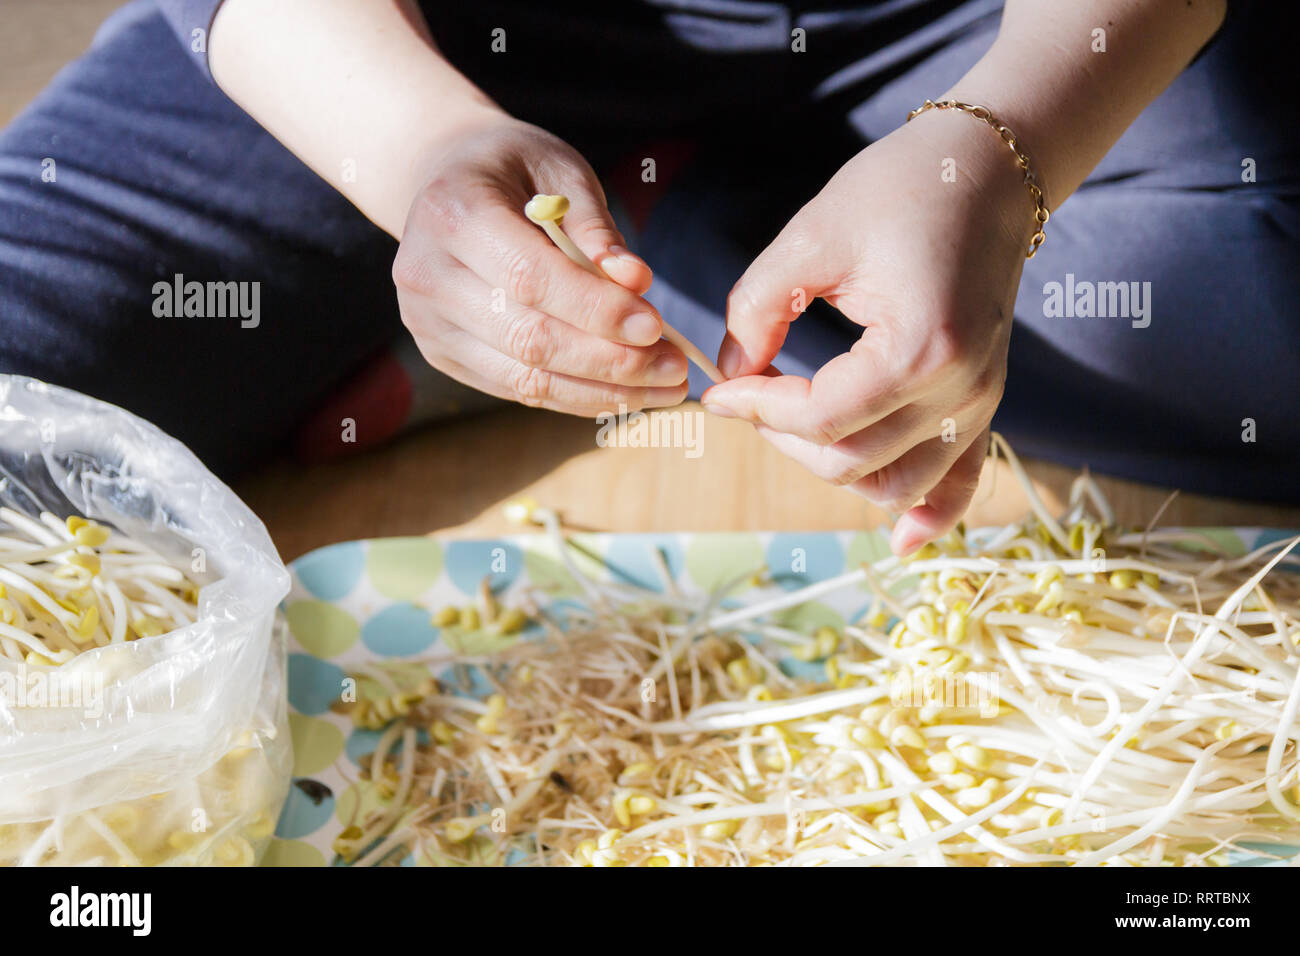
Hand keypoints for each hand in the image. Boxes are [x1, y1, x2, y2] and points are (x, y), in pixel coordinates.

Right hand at [391, 113, 688, 414]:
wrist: (445, 183)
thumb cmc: (514, 172)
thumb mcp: (560, 173)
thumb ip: (595, 229)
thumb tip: (637, 284)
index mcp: (453, 213)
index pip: (529, 278)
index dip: (596, 309)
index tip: (655, 326)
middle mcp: (427, 275)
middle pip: (527, 339)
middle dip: (609, 361)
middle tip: (674, 367)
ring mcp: (428, 323)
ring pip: (524, 378)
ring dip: (601, 391)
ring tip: (663, 387)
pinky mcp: (443, 355)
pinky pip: (518, 390)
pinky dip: (577, 396)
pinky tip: (625, 392)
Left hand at [702, 112, 1035, 554]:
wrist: (986, 170)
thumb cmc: (897, 190)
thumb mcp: (810, 238)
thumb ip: (756, 310)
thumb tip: (731, 373)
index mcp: (919, 348)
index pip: (820, 417)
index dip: (757, 409)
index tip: (719, 389)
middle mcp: (960, 388)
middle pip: (851, 462)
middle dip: (784, 437)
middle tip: (749, 396)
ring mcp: (980, 402)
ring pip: (894, 485)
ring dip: (833, 468)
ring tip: (793, 428)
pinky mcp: (986, 402)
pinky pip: (961, 481)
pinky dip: (930, 515)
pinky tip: (900, 543)